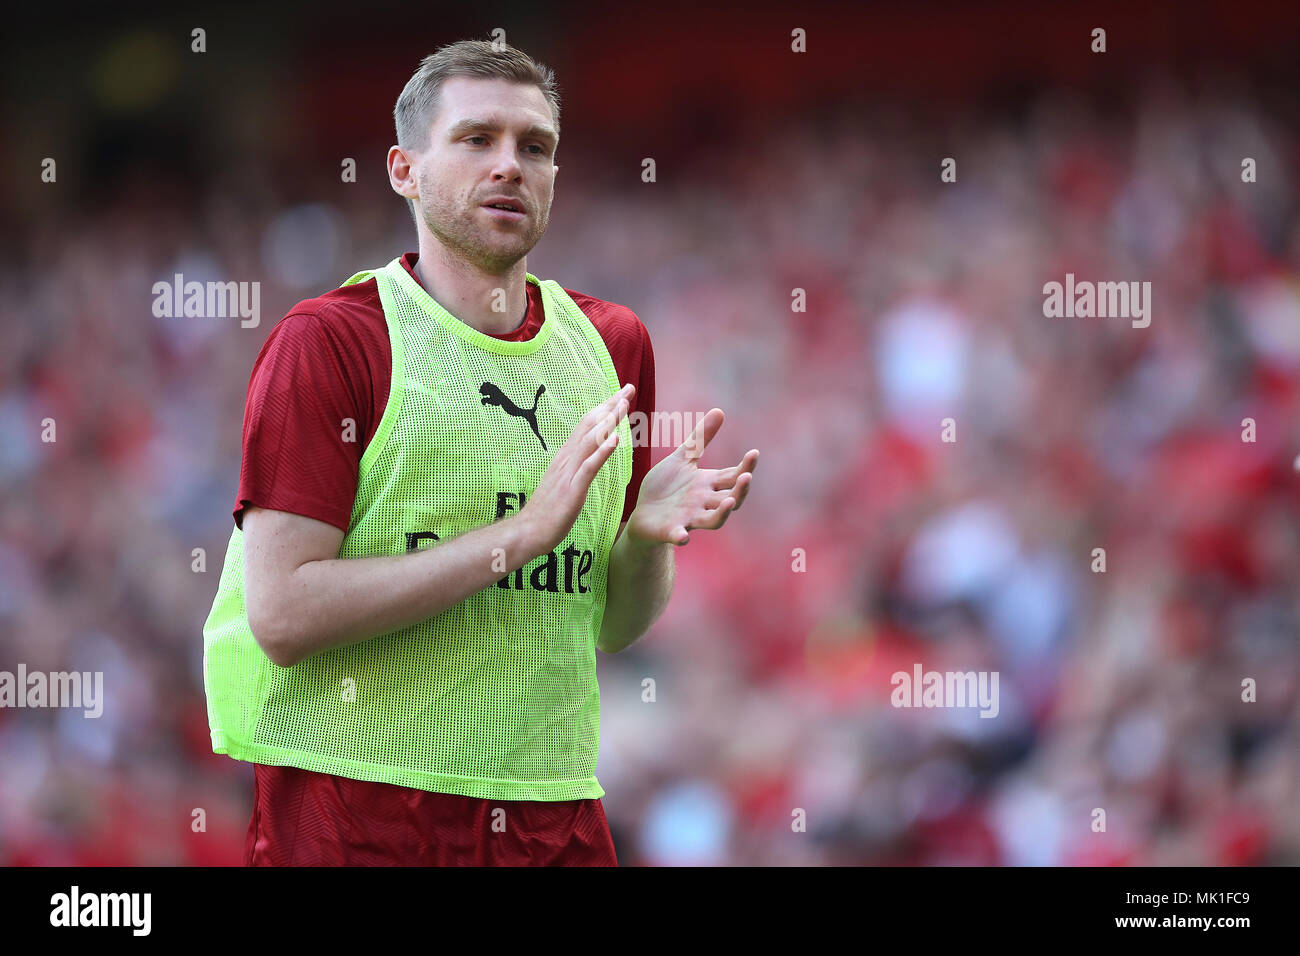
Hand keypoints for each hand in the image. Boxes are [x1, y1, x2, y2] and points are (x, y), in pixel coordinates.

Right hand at [519, 383, 632, 553]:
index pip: (588, 425)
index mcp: (566, 456)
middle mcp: (567, 458)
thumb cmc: (548, 510)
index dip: (605, 408)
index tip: (621, 395)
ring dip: (608, 421)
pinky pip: (589, 467)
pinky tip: (614, 439)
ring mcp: (569, 472)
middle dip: (610, 406)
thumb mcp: (565, 481)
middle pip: (590, 425)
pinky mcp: (572, 489)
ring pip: (590, 440)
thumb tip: (588, 455)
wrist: (529, 531)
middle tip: (628, 388)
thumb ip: (576, 465)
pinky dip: (602, 452)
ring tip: (623, 405)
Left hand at [627, 408, 756, 545]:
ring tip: (729, 502)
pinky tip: (683, 536)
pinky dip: (681, 536)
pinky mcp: (671, 531)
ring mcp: (689, 518)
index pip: (732, 476)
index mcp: (707, 484)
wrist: (643, 514)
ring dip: (723, 513)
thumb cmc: (666, 487)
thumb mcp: (682, 459)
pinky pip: (679, 535)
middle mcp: (703, 503)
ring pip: (713, 520)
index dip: (745, 467)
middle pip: (730, 498)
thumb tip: (720, 410)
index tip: (754, 453)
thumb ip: (700, 439)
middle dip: (740, 490)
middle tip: (747, 477)